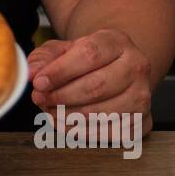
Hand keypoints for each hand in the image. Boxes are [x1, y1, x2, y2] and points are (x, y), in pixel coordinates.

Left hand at [27, 28, 153, 137]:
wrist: (116, 70)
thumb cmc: (87, 60)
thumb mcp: (64, 49)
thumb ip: (45, 57)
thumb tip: (31, 72)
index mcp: (117, 42)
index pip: (89, 55)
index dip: (60, 71)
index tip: (38, 82)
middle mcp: (137, 67)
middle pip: (96, 86)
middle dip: (61, 96)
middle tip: (39, 99)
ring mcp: (143, 96)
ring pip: (101, 113)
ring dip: (68, 116)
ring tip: (50, 110)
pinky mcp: (142, 121)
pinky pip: (108, 133)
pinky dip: (82, 131)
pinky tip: (67, 122)